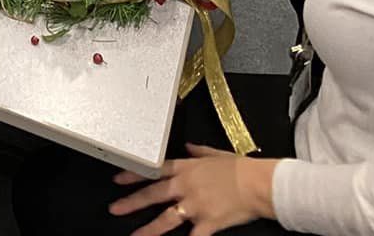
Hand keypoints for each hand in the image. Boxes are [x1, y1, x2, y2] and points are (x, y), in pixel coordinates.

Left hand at [110, 145, 278, 235]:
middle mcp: (186, 187)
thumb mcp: (216, 153)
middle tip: (115, 208)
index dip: (134, 174)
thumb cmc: (242, 168)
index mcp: (187, 168)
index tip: (118, 179)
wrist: (259, 183)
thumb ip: (199, 151)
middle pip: (153, 194)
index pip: (155, 170)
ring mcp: (195, 206)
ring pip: (165, 219)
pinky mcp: (208, 222)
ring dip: (148, 229)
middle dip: (132, 202)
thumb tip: (189, 146)